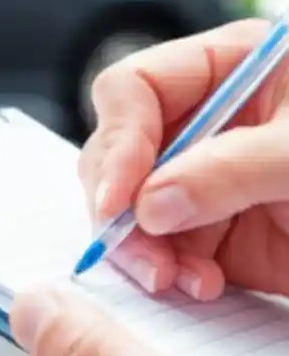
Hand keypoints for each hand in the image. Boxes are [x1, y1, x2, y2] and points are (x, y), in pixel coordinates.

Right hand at [79, 17, 288, 299]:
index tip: (120, 198)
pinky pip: (171, 251)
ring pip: (138, 210)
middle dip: (123, 204)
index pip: (137, 90)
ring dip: (143, 248)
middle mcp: (215, 123)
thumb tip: (148, 205)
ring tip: (173, 280)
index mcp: (236, 68)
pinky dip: (172, 272)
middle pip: (124, 153)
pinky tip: (197, 287)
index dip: (119, 140)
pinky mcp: (229, 237)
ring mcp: (216, 182)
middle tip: (136, 250)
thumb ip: (229, 169)